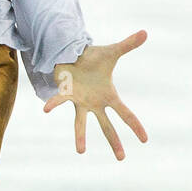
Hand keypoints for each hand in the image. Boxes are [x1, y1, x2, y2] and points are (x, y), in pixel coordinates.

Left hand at [45, 30, 147, 158]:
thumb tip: (145, 32)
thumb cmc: (94, 57)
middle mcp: (95, 103)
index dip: (135, 126)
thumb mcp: (112, 51)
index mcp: (109, 96)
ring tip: (81, 151)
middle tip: (122, 158)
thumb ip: (128, 44)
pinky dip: (53, 104)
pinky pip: (59, 100)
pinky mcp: (66, 95)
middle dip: (114, 141)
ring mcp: (80, 102)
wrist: (74, 54)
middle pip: (107, 126)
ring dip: (80, 135)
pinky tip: (46, 109)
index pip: (126, 114)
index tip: (145, 140)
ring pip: (81, 122)